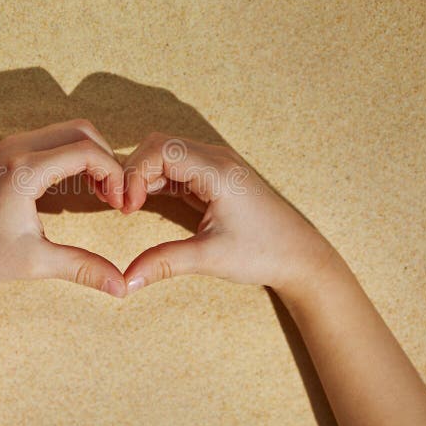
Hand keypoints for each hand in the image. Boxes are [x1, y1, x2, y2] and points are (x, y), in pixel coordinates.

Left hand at [0, 119, 126, 296]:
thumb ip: (83, 268)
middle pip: (82, 130)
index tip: (120, 204)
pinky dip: (74, 154)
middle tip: (114, 196)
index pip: (86, 151)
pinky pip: (52, 139)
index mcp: (24, 171)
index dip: (114, 174)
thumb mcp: (37, 262)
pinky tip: (80, 186)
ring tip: (101, 193)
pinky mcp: (7, 151)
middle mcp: (16, 148)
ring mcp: (10, 146)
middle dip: (107, 159)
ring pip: (68, 130)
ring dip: (91, 155)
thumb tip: (122, 288)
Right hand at [121, 132, 335, 293]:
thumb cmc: (264, 253)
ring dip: (143, 175)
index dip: (135, 173)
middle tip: (124, 206)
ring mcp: (215, 165)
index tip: (127, 206)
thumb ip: (164, 263)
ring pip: (164, 154)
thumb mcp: (210, 258)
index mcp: (217, 171)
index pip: (160, 149)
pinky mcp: (212, 177)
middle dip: (134, 171)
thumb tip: (126, 281)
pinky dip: (155, 181)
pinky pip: (175, 168)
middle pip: (158, 145)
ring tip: (130, 206)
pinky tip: (144, 203)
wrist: (300, 256)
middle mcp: (216, 159)